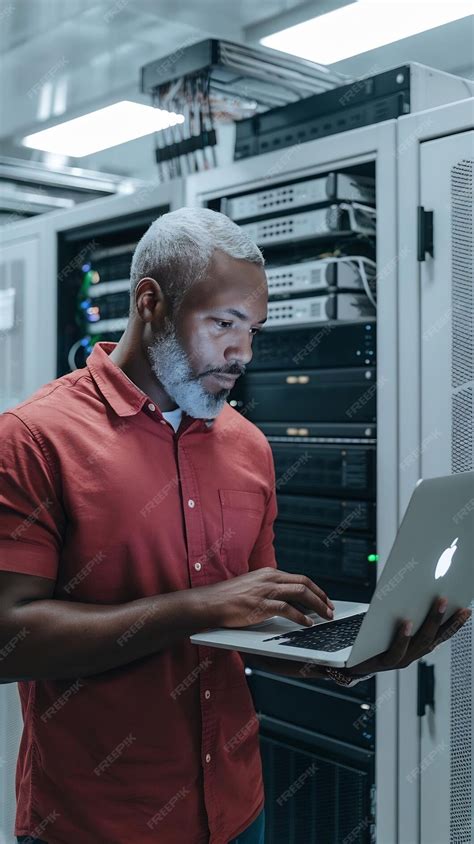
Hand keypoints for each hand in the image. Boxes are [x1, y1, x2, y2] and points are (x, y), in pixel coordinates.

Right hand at [196, 566, 334, 628]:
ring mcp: (265, 590)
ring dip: (317, 605)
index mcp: (269, 573)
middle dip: (321, 597)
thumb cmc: (229, 598)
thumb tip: (287, 600)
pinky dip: (301, 617)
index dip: (316, 589)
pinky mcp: (260, 605)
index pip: (300, 579)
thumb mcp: (253, 587)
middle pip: (304, 584)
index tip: (325, 600)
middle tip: (331, 609)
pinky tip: (307, 624)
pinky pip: (287, 609)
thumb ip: (269, 590)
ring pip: (301, 593)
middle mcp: (270, 578)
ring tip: (325, 617)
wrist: (210, 602)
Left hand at [343, 597, 470, 679]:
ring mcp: (398, 661)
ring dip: (431, 622)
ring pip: (420, 643)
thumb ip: (401, 614)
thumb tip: (414, 591)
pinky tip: (407, 623)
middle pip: (434, 638)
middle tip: (452, 599)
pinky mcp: (382, 663)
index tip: (466, 610)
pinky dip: (403, 637)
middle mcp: (410, 656)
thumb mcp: (388, 624)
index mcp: (414, 647)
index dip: (454, 624)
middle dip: (446, 619)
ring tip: (438, 603)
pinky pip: (396, 651)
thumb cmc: (368, 641)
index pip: (440, 636)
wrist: (344, 663)